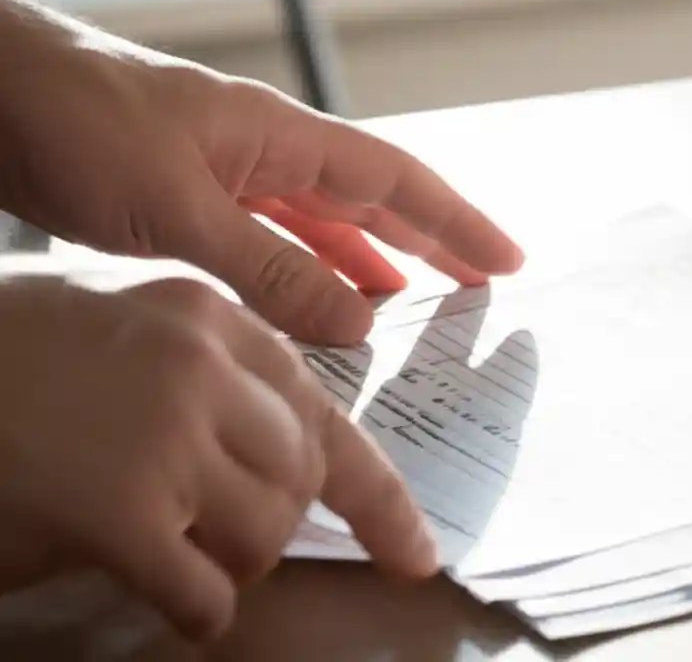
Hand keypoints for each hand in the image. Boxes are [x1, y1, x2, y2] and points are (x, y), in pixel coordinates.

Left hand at [0, 0, 522, 344]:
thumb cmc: (75, 122)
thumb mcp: (179, 207)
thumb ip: (271, 268)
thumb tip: (358, 320)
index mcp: (278, 138)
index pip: (394, 181)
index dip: (456, 223)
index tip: (506, 261)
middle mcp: (264, 154)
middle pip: (372, 200)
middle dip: (434, 240)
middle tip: (486, 283)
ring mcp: (227, 176)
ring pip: (323, 225)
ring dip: (372, 262)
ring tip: (416, 301)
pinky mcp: (188, 201)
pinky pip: (273, 243)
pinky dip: (307, 273)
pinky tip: (317, 299)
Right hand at [0, 277, 436, 639]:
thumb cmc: (0, 367)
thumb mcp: (112, 337)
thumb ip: (202, 382)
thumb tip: (274, 460)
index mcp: (206, 318)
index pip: (323, 412)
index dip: (376, 492)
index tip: (411, 548)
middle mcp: (201, 366)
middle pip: (303, 476)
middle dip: (275, 524)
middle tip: (218, 540)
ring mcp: (164, 434)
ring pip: (267, 531)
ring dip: (232, 564)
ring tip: (172, 555)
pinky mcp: (120, 509)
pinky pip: (206, 591)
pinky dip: (196, 612)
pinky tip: (168, 603)